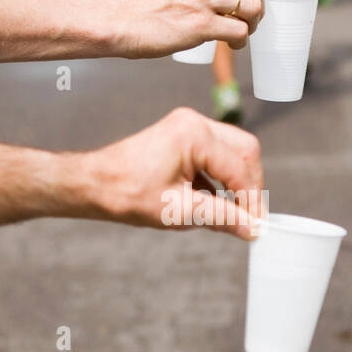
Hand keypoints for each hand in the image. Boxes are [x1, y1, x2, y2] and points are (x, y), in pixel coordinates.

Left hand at [83, 106, 264, 239]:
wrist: (94, 184)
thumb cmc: (128, 194)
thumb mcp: (180, 212)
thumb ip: (222, 217)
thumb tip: (252, 228)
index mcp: (195, 135)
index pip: (240, 168)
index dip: (252, 201)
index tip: (257, 227)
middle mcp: (195, 122)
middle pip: (245, 151)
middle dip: (250, 186)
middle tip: (250, 218)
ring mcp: (189, 126)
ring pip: (233, 151)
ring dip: (237, 182)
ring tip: (235, 214)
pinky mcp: (183, 136)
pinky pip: (216, 155)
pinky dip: (221, 179)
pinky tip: (216, 203)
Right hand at [99, 0, 264, 56]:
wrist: (115, 18)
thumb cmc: (141, 2)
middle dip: (258, 3)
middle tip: (248, 18)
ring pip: (253, 7)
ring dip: (253, 24)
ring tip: (241, 33)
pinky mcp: (202, 25)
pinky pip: (240, 32)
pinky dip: (241, 42)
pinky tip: (231, 45)